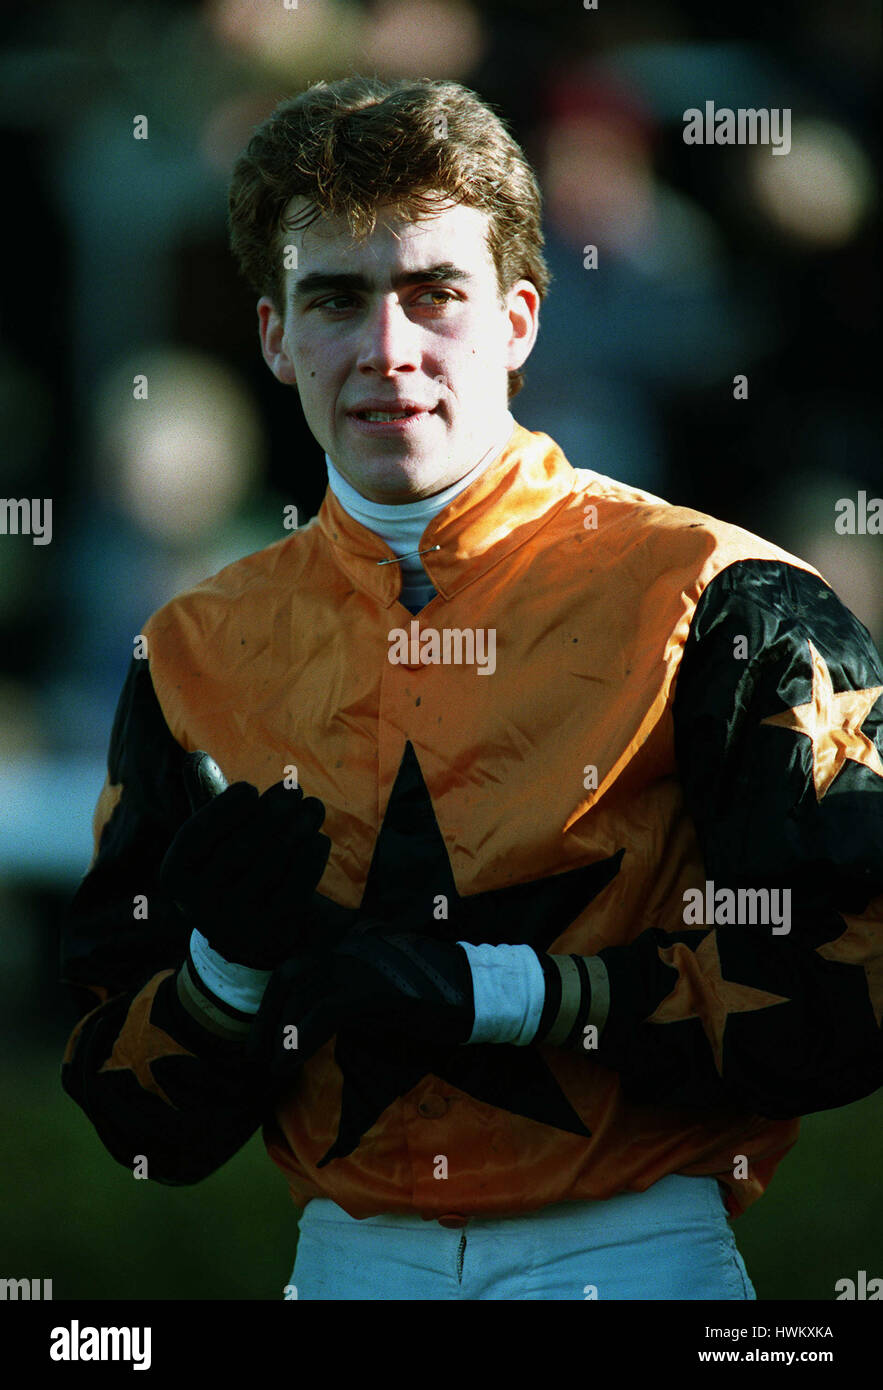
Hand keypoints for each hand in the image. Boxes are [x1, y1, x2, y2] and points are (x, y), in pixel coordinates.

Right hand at [160, 776, 330, 968]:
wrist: (248, 936)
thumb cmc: (228, 868)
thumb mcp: (212, 839)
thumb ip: (205, 798)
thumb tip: (197, 756)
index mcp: (176, 876)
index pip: (196, 835)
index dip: (224, 808)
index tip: (249, 788)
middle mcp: (199, 904)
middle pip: (240, 847)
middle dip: (273, 811)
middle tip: (295, 789)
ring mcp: (237, 921)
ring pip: (272, 862)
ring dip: (299, 827)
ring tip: (314, 807)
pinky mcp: (273, 930)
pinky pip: (297, 885)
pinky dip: (311, 857)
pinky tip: (318, 839)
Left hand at [246, 921, 474, 1074]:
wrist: (478, 996)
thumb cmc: (431, 998)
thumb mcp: (379, 990)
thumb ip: (345, 992)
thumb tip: (307, 1019)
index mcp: (351, 938)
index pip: (298, 955)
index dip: (274, 992)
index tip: (262, 1028)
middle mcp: (351, 941)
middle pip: (289, 973)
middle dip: (266, 1016)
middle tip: (255, 1053)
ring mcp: (361, 960)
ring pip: (299, 991)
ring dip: (277, 1033)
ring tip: (268, 1065)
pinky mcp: (372, 987)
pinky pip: (322, 1013)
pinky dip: (299, 1040)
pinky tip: (287, 1066)